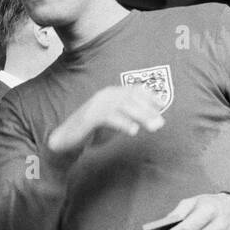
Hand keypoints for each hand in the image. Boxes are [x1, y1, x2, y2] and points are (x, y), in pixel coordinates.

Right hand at [47, 85, 164, 155]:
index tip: (162, 105)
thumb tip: (154, 119)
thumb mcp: (115, 122)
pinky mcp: (89, 117)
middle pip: (131, 98)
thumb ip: (131, 118)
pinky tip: (133, 131)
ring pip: (123, 106)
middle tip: (160, 123)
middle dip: (148, 110)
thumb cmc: (92, 131)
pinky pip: (109, 117)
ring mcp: (96, 105)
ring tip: (152, 127)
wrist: (66, 140)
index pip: (133, 90)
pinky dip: (123, 123)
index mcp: (111, 94)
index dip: (149, 95)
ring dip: (140, 116)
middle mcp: (104, 96)